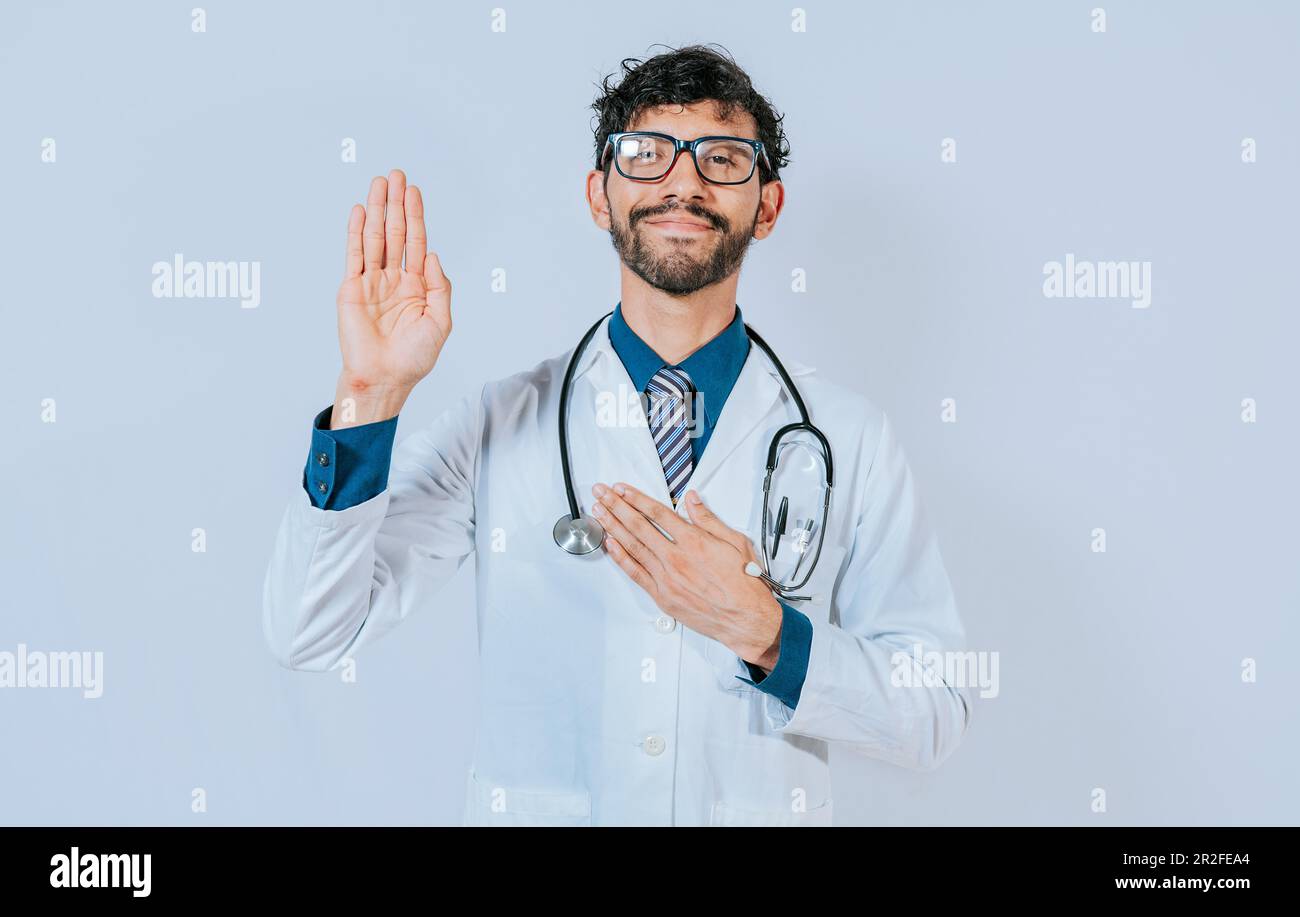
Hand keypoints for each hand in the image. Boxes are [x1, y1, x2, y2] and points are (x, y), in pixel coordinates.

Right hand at [331, 169, 452, 427]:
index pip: (417, 243)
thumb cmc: (414, 357)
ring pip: (375, 238)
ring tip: (379, 182)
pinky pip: (354, 255)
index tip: (414, 191)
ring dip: (377, 209)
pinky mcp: (351, 289)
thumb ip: (439, 287)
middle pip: (396, 233)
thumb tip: (432, 254)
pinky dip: (356, 232)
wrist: (384, 378)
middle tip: (396, 174)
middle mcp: (394, 280)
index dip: (417, 216)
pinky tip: (360, 211)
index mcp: (417, 287)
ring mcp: (372, 283)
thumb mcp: (440, 322)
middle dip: (397, 203)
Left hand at [590, 482, 783, 669]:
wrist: (745, 619)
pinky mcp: (662, 596)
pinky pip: (636, 573)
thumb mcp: (735, 542)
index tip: (622, 489)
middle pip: (639, 525)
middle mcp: (676, 558)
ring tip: (599, 512)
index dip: (637, 498)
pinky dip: (621, 558)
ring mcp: (666, 578)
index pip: (658, 513)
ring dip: (613, 527)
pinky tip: (610, 545)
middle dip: (617, 506)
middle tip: (601, 493)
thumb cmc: (744, 584)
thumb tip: (692, 501)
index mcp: (694, 542)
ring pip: (633, 546)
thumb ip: (709, 520)